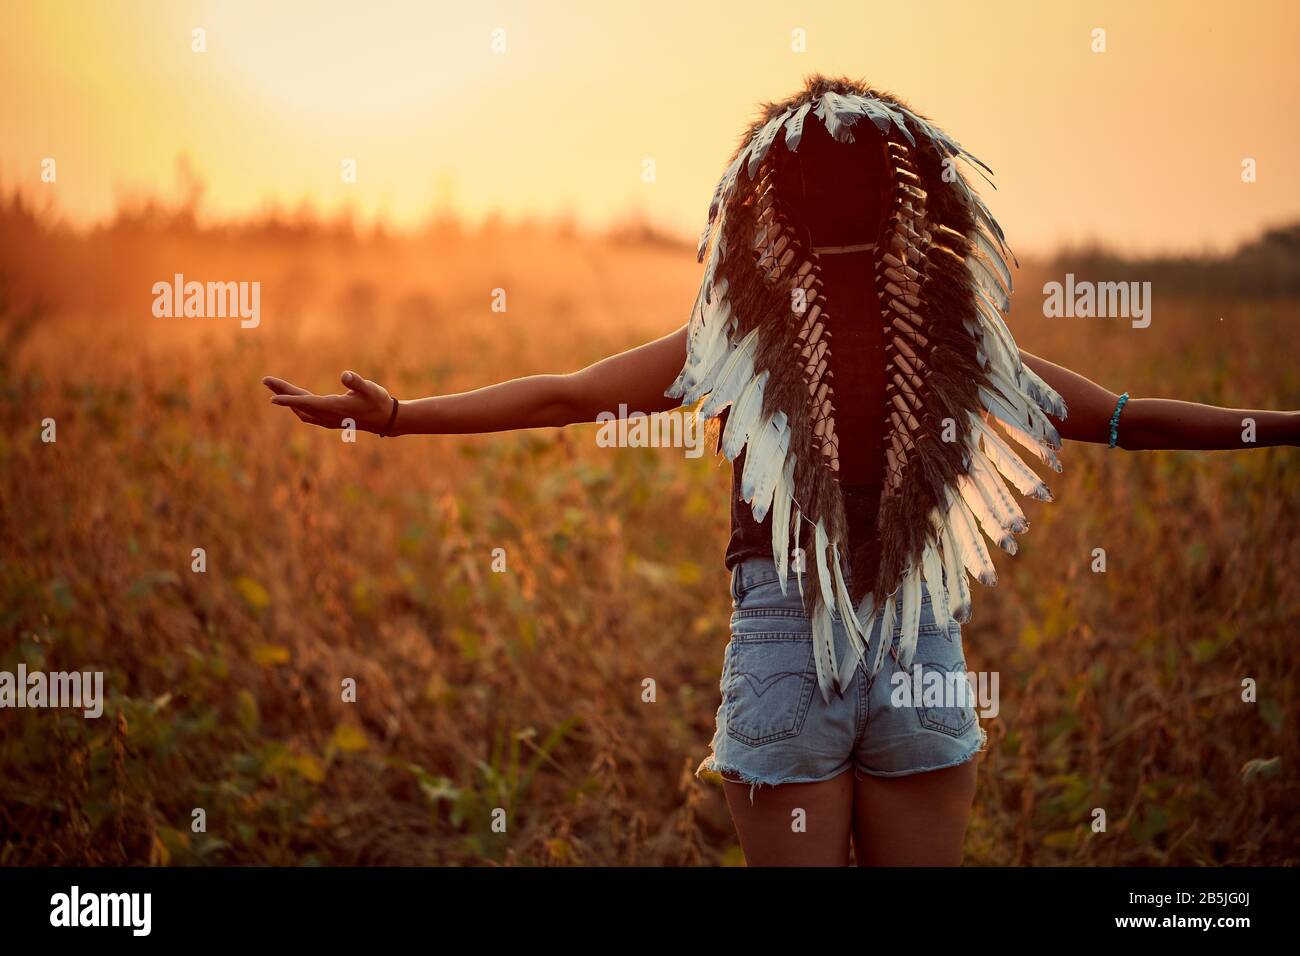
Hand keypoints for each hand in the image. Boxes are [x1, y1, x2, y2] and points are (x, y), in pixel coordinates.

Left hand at [264, 371, 396, 433]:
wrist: (387, 419)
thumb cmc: (379, 401)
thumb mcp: (371, 388)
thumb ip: (357, 382)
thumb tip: (345, 374)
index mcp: (335, 407)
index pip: (307, 403)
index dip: (289, 400)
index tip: (272, 398)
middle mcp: (329, 416)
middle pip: (300, 405)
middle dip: (282, 393)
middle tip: (265, 381)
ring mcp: (329, 420)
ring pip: (302, 411)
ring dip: (288, 400)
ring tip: (275, 388)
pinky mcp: (331, 420)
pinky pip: (308, 415)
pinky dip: (297, 407)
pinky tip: (294, 402)